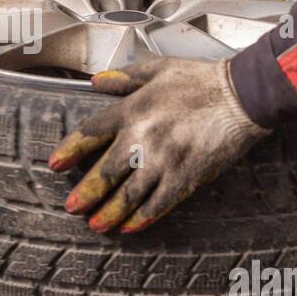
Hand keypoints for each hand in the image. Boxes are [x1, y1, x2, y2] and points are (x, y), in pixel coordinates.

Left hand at [48, 59, 269, 234]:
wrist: (241, 95)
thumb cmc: (201, 80)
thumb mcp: (158, 68)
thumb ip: (124, 77)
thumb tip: (95, 81)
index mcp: (132, 109)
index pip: (91, 132)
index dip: (71, 149)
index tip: (55, 164)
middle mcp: (142, 137)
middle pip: (105, 171)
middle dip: (86, 192)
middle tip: (71, 207)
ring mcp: (164, 160)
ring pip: (129, 194)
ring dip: (110, 212)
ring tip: (96, 225)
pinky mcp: (186, 176)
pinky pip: (159, 203)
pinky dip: (143, 217)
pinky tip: (130, 227)